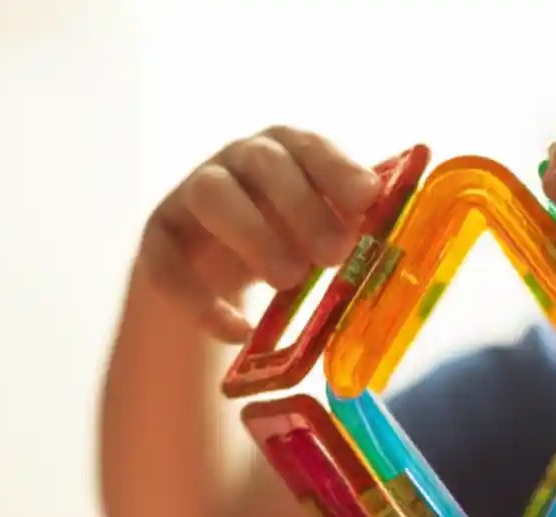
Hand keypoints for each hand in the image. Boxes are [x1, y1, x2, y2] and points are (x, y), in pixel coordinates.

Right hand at [138, 126, 382, 342]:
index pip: (310, 146)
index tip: (367, 199)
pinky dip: (201, 299)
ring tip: (288, 280)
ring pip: (212, 195)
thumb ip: (351, 231)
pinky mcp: (158, 238)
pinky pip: (168, 260)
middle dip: (302, 205)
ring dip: (253, 234)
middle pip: (264, 162)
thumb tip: (396, 242)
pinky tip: (236, 331)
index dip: (339, 169)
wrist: (210, 276)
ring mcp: (191, 195)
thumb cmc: (283, 243)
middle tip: (334, 254)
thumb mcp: (320, 235)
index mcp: (286, 153)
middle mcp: (237, 163)